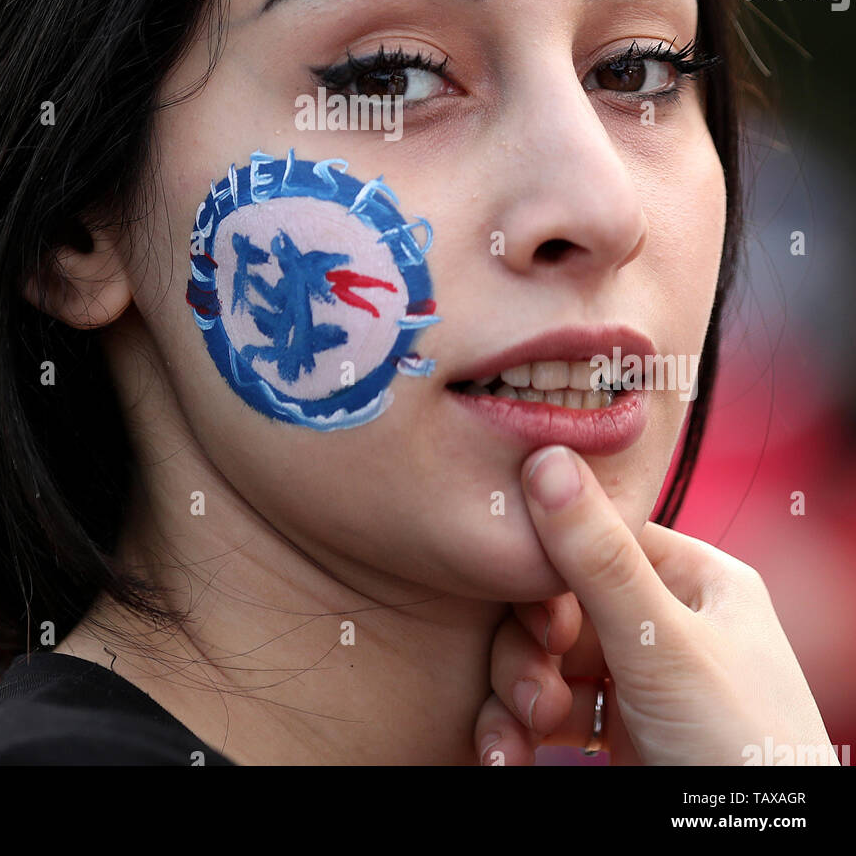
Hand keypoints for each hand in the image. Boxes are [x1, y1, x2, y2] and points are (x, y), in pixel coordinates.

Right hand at [473, 445, 838, 766]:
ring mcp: (644, 681)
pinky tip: (506, 755)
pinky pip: (550, 712)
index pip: (600, 541)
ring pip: (546, 660)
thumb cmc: (740, 750)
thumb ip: (598, 557)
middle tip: (532, 696)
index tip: (539, 620)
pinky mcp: (622, 734)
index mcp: (700, 581)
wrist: (761, 855)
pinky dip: (519, 731)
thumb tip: (545, 453)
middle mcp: (671, 623)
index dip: (552, 574)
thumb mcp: (664, 646)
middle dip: (527, 653)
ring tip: (513, 740)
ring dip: (515, 696)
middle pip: (560, 605)